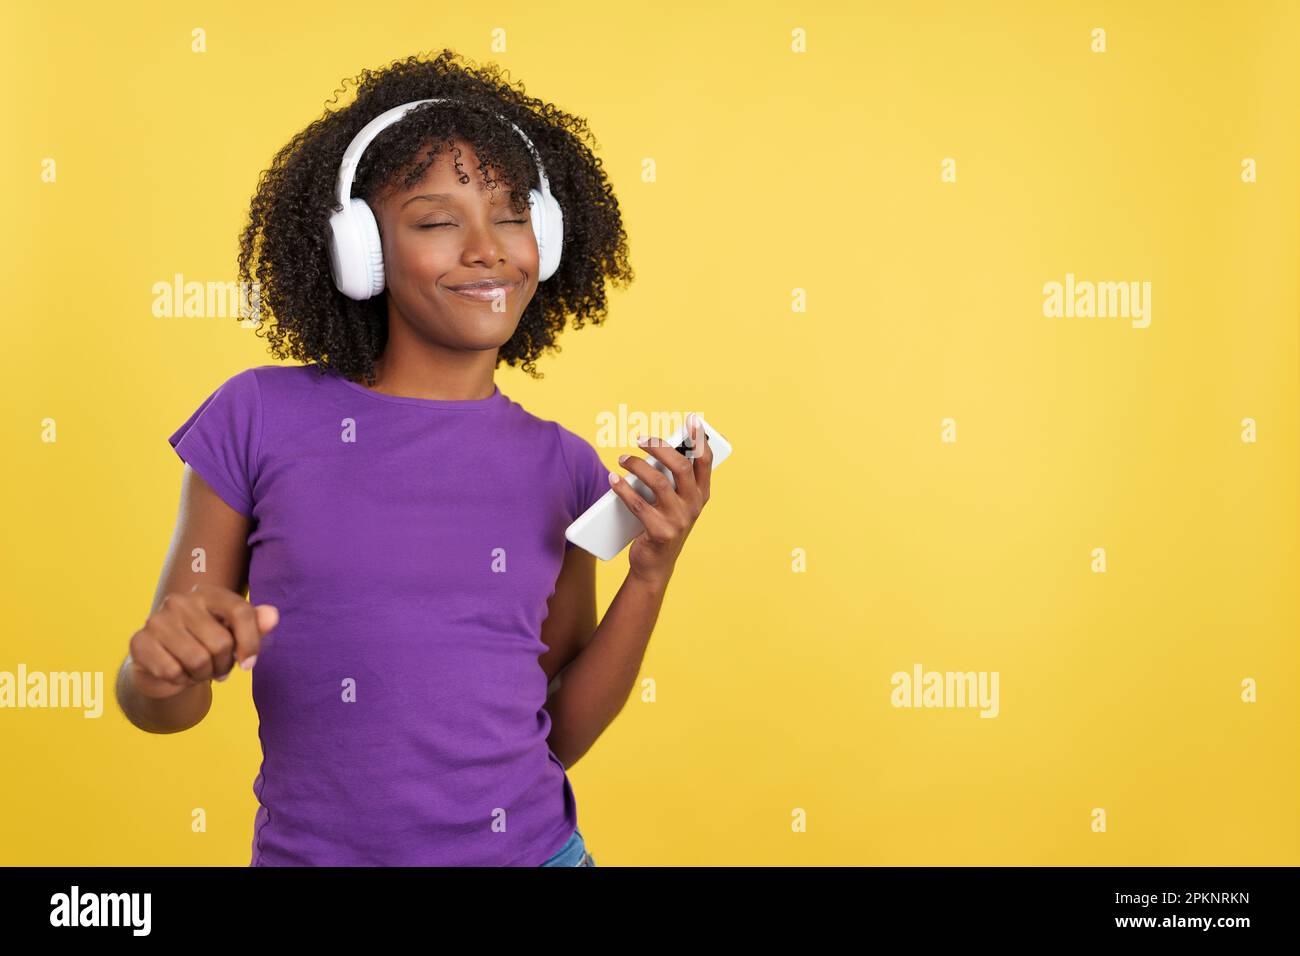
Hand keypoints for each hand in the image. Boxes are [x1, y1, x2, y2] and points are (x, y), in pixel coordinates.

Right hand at [126, 585, 278, 697]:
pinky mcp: (139, 641)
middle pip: (221, 643)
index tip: (249, 664)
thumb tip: (272, 615)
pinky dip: (180, 680)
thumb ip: (256, 624)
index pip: (242, 612)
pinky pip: (172, 671)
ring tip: (198, 670)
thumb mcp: (235, 633)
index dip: (251, 643)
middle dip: (223, 665)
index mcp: (209, 593)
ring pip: (198, 660)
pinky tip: (178, 672)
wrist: (164, 660)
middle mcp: (181, 601)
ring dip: (202, 675)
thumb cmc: (206, 643)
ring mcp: (157, 619)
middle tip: (216, 667)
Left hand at [608, 412, 712, 588]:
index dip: (699, 440)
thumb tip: (654, 448)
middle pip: (680, 466)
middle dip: (659, 447)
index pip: (705, 462)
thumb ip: (671, 479)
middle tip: (640, 438)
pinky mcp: (661, 532)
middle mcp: (693, 506)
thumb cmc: (662, 524)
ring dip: (637, 465)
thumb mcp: (673, 502)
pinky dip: (623, 489)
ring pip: (658, 482)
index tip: (691, 420)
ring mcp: (679, 520)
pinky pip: (639, 505)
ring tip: (622, 459)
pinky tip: (613, 480)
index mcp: (700, 495)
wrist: (655, 565)